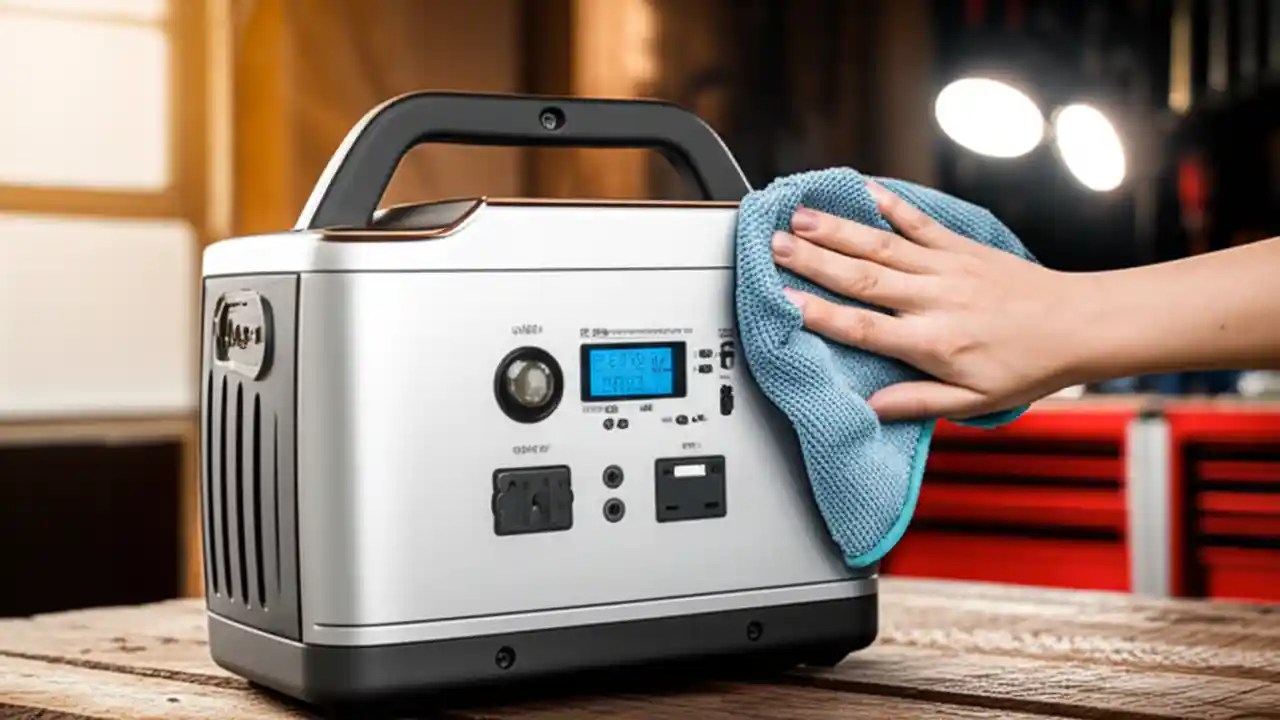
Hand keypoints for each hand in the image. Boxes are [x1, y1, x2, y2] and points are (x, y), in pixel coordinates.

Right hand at [772, 181, 1085, 421]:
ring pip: (881, 246)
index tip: (784, 302)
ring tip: (799, 215)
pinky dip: (890, 204)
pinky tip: (862, 189)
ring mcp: (946, 268)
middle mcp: (934, 300)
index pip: (864, 328)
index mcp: (933, 343)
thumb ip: (919, 404)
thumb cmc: (1028, 366)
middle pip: (862, 278)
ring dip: (837, 229)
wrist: (1079, 325)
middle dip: (814, 260)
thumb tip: (871, 408)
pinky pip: (919, 223)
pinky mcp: (960, 247)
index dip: (820, 315)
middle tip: (773, 245)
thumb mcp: (975, 403)